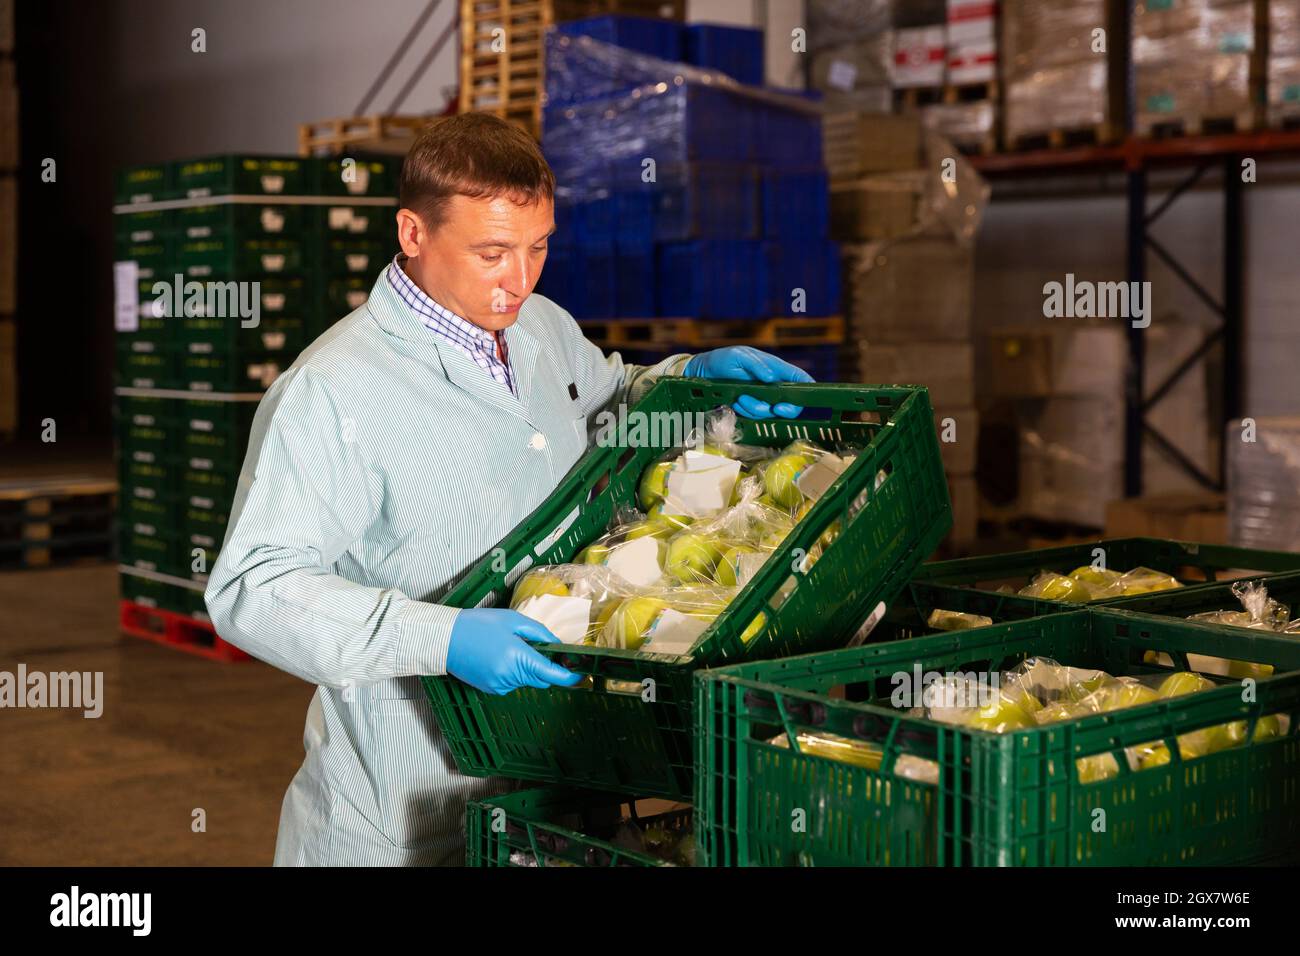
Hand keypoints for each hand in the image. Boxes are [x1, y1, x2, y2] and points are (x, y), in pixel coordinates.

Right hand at [446, 609, 581, 695]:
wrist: (444, 639)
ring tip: (506, 647)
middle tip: (533, 645)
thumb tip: (557, 644)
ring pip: (526, 680)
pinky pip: (512, 682)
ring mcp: (500, 686)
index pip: (552, 674)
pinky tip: (498, 656)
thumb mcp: (512, 620)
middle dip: (544, 665)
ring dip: (526, 667)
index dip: (570, 676)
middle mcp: (511, 677)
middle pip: (541, 678)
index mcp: (518, 658)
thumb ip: (539, 634)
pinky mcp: (491, 689)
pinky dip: (513, 671)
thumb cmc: (477, 625)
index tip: (581, 674)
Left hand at [683, 346, 813, 418]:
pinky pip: (754, 415)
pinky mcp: (749, 407)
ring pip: (770, 411)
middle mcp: (772, 385)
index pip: (798, 378)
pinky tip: (736, 402)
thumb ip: (757, 365)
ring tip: (741, 397)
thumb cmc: (723, 359)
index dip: (806, 388)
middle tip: (774, 408)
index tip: (801, 398)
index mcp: (775, 369)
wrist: (702, 374)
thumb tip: (772, 378)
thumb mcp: (740, 355)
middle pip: (791, 403)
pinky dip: (745, 411)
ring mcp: (761, 398)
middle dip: (784, 408)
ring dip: (756, 408)